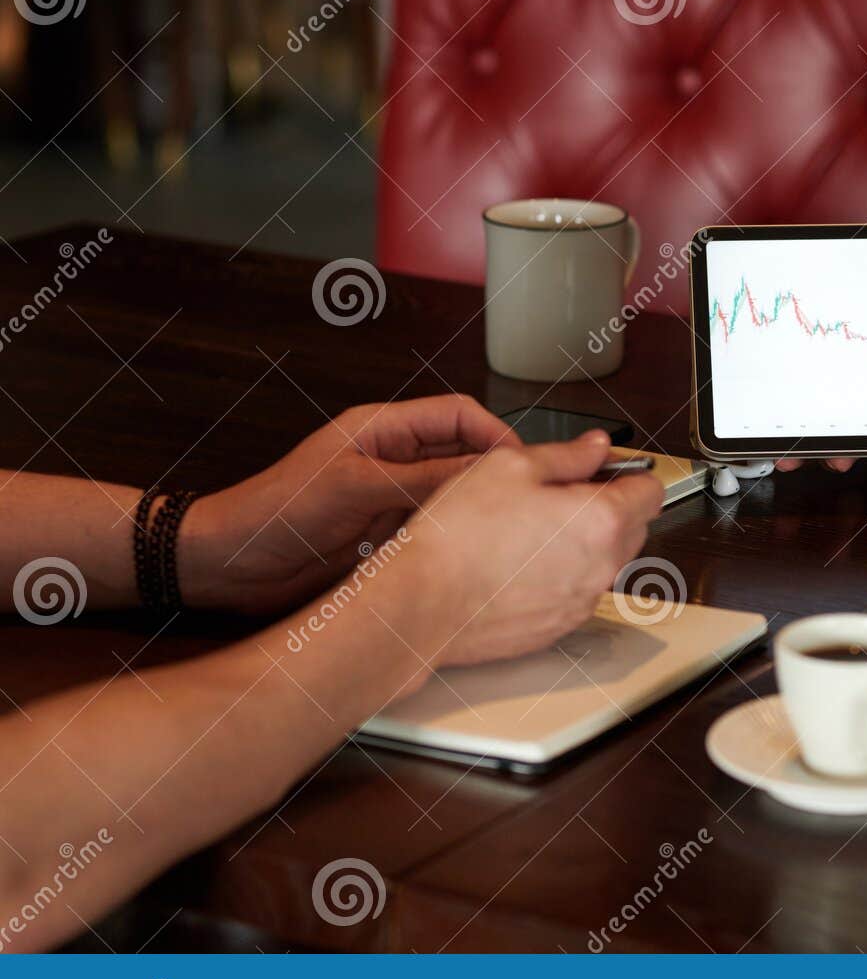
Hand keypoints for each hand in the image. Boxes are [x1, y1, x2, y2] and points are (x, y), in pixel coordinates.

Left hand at [181, 395, 516, 613]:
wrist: (230, 564)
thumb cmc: (274, 511)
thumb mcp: (357, 487)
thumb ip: (423, 478)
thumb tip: (486, 473)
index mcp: (384, 428)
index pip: (461, 415)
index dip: (497, 435)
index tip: (523, 467)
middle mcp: (394, 458)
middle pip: (465, 453)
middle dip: (496, 471)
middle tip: (525, 499)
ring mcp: (393, 496)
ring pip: (455, 494)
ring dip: (476, 508)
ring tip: (504, 528)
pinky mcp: (388, 534)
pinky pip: (436, 528)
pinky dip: (455, 537)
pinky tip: (468, 552)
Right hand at [374, 429, 663, 671]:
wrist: (423, 604)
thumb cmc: (459, 538)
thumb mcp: (509, 466)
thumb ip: (566, 454)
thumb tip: (595, 448)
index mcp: (601, 520)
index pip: (651, 490)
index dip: (628, 472)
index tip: (604, 468)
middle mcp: (602, 567)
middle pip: (634, 527)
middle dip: (609, 506)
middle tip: (560, 492)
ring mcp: (582, 602)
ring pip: (604, 561)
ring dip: (584, 542)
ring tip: (531, 528)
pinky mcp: (558, 627)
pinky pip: (575, 592)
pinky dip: (560, 575)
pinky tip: (518, 562)